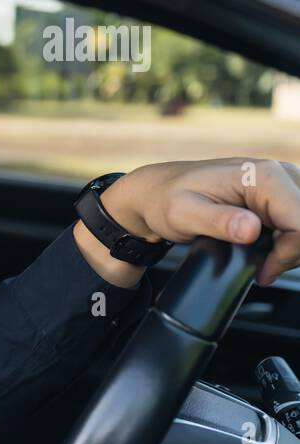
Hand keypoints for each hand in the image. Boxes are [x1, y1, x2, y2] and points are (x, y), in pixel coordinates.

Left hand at [90, 158, 299, 286]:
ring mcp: (282, 184)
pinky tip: (262, 252)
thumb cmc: (166, 200)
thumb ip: (219, 222)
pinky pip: (296, 224)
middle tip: (261, 269)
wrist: (157, 192)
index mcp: (263, 176)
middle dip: (290, 253)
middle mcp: (279, 174)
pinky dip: (285, 243)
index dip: (289, 253)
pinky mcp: (279, 195)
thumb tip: (251, 229)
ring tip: (258, 262)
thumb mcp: (184, 215)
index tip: (264, 270)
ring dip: (288, 251)